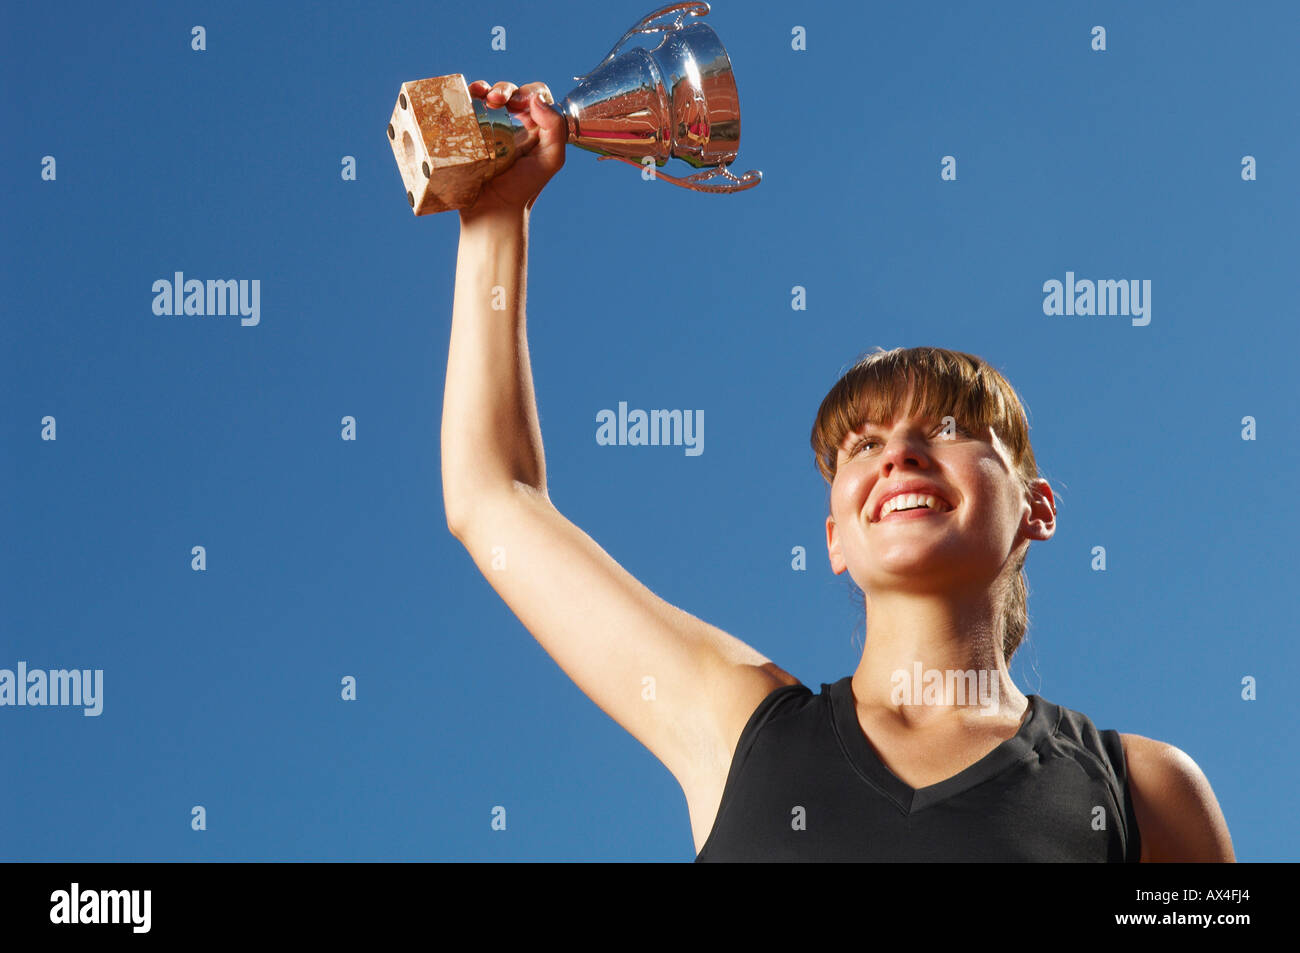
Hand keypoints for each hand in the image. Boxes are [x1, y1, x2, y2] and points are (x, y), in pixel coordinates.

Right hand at [460, 79, 565, 219]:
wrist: (492, 208)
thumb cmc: (524, 188)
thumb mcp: (552, 160)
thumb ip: (555, 127)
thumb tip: (536, 98)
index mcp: (539, 128)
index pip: (539, 97)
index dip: (530, 93)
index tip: (520, 105)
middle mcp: (517, 124)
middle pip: (515, 92)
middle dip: (507, 90)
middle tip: (499, 102)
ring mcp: (494, 126)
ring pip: (493, 93)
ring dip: (490, 88)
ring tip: (485, 97)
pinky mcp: (474, 131)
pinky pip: (473, 105)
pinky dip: (472, 92)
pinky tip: (471, 93)